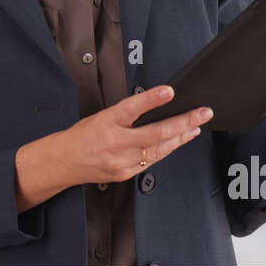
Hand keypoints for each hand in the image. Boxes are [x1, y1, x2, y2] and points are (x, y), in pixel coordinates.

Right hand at [58, 85, 212, 185]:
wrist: (64, 161)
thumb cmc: (81, 136)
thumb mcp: (100, 116)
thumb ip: (126, 114)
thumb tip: (153, 107)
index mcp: (106, 122)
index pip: (132, 108)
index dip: (152, 99)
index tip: (169, 91)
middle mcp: (115, 142)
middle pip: (155, 133)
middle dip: (183, 122)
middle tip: (202, 113)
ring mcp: (122, 160)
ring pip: (159, 149)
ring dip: (181, 137)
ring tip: (196, 126)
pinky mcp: (125, 173)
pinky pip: (151, 161)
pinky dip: (166, 150)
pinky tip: (177, 142)